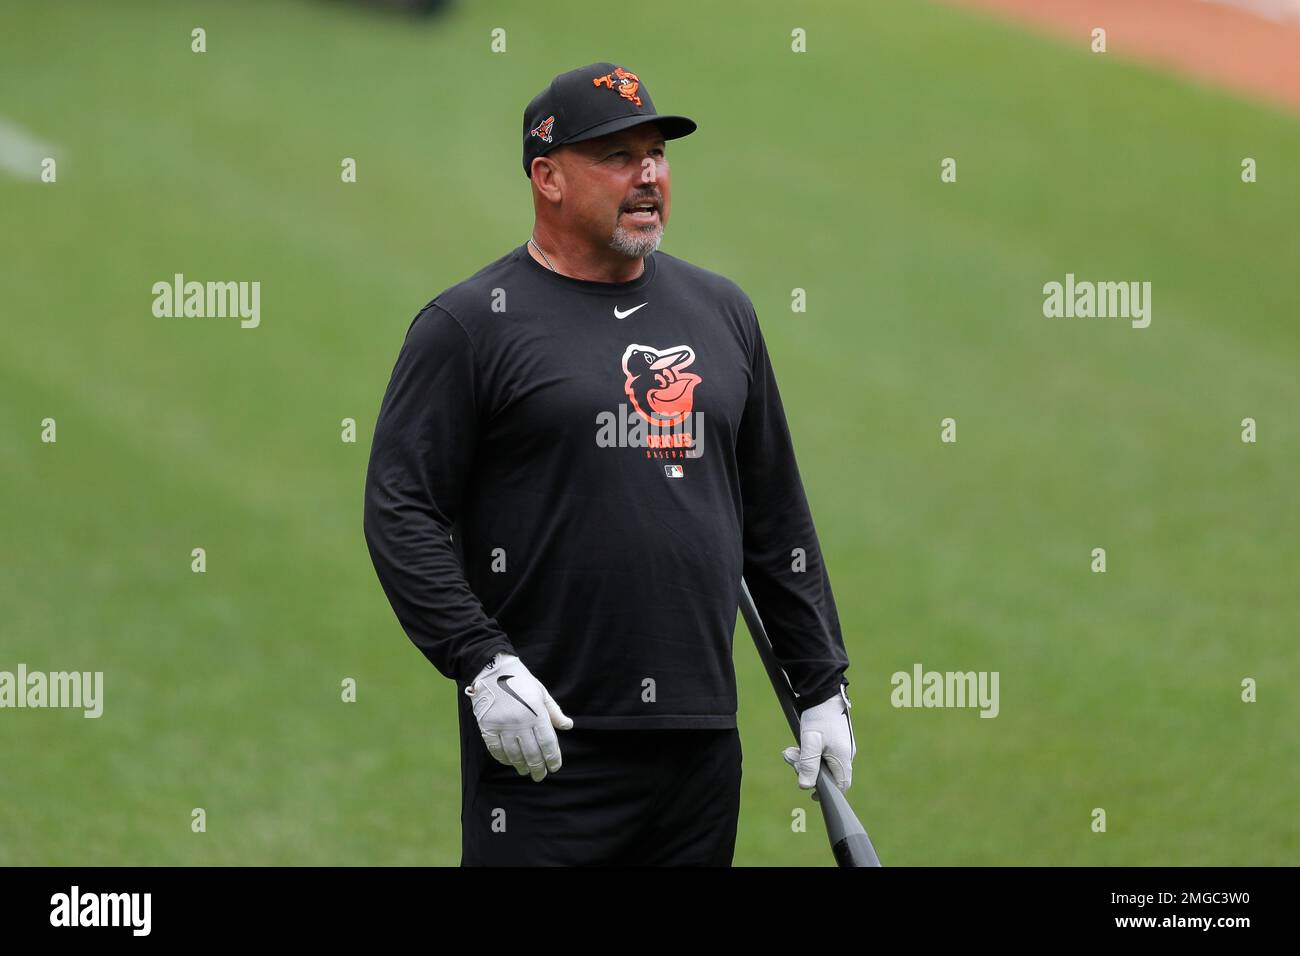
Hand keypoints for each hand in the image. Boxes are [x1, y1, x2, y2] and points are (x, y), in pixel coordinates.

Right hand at [464, 653, 572, 781]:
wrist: (491, 669)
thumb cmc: (520, 680)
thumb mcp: (541, 692)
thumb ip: (554, 712)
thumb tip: (568, 726)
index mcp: (536, 712)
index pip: (548, 742)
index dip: (553, 758)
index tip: (554, 767)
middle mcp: (520, 721)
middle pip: (532, 752)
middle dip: (538, 767)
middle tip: (540, 776)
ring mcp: (503, 725)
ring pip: (514, 754)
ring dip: (521, 765)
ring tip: (526, 771)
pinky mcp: (488, 727)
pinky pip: (496, 750)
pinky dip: (504, 759)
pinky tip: (510, 762)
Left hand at [783, 685, 854, 798]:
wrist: (824, 691)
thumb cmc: (819, 716)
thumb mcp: (810, 741)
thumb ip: (808, 764)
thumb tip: (805, 786)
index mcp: (844, 757)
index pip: (841, 785)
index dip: (827, 792)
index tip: (811, 793)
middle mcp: (846, 754)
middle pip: (828, 774)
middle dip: (807, 770)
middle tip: (791, 758)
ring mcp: (841, 746)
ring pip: (822, 762)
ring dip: (805, 760)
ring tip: (790, 751)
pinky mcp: (835, 739)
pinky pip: (822, 753)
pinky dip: (809, 752)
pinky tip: (799, 745)